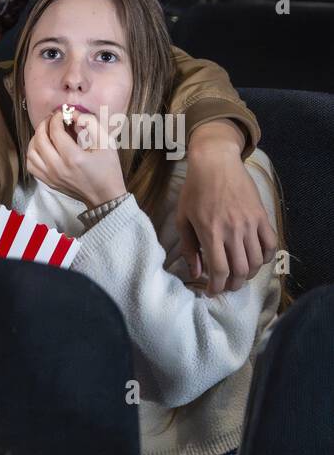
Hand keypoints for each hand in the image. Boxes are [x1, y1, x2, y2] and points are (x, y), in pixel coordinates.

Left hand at [25, 109, 126, 208]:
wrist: (104, 195)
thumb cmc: (108, 168)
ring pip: (31, 152)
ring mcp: (50, 177)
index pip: (55, 132)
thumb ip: (90, 124)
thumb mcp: (106, 143)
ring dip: (36, 138)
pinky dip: (32, 153)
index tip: (62, 113)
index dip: (57, 118)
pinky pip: (31, 165)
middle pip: (40, 140)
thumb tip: (74, 113)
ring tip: (45, 131)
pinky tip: (41, 147)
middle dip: (44, 124)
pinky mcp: (47, 182)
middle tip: (51, 119)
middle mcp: (58, 168)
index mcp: (73, 158)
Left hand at [178, 121, 277, 293]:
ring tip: (239, 276)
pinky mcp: (262, 216)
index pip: (219, 270)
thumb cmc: (194, 190)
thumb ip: (189, 247)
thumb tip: (195, 272)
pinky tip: (256, 260)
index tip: (211, 291)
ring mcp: (250, 223)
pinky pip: (271, 244)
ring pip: (257, 260)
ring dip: (248, 274)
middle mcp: (233, 231)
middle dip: (233, 285)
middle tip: (226, 286)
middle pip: (240, 270)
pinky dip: (266, 257)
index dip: (216, 286)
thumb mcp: (183, 219)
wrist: (216, 163)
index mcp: (211, 232)